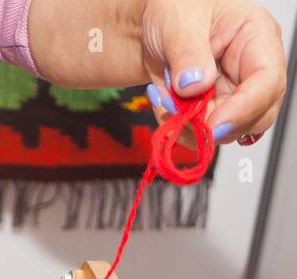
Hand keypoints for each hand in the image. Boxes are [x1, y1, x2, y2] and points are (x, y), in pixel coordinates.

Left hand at [142, 0, 285, 144]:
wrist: (145, 25)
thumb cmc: (172, 8)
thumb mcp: (179, 22)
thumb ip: (189, 53)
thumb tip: (196, 85)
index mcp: (256, 38)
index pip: (267, 82)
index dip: (243, 109)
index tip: (213, 125)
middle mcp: (249, 68)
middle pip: (256, 115)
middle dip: (217, 124)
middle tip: (181, 116)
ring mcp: (230, 90)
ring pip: (226, 130)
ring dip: (191, 127)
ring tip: (164, 99)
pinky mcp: (209, 107)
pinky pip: (201, 132)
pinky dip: (178, 127)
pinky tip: (163, 102)